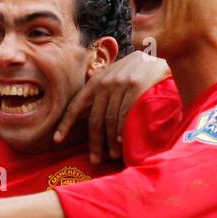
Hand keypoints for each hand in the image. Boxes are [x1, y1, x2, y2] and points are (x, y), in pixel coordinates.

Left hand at [53, 51, 170, 162]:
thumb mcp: (114, 76)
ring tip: (113, 155)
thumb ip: (101, 90)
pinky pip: (124, 114)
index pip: (77, 104)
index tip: (57, 140)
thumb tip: (86, 111)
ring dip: (111, 142)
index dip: (65, 123)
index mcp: (96, 80)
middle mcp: (106, 81)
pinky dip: (122, 130)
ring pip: (110, 119)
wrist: (159, 56)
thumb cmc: (134, 72)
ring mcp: (121, 83)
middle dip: (94, 143)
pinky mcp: (136, 85)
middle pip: (95, 118)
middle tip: (95, 160)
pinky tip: (121, 141)